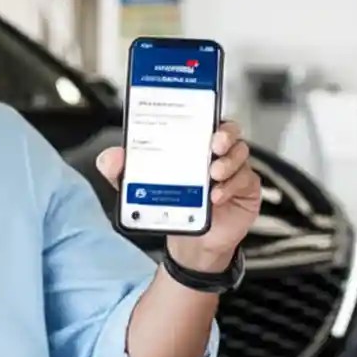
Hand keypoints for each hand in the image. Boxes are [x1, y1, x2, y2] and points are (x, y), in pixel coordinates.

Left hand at [96, 121, 261, 271]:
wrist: (191, 243)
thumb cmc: (172, 206)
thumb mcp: (139, 186)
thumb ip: (120, 171)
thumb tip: (111, 158)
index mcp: (191, 144)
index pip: (201, 120)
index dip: (205, 113)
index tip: (201, 116)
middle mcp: (214, 153)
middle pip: (229, 130)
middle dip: (224, 133)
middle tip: (214, 144)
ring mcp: (233, 170)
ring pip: (240, 153)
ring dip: (228, 161)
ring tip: (213, 174)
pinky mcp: (245, 189)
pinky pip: (246, 180)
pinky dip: (231, 186)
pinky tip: (216, 196)